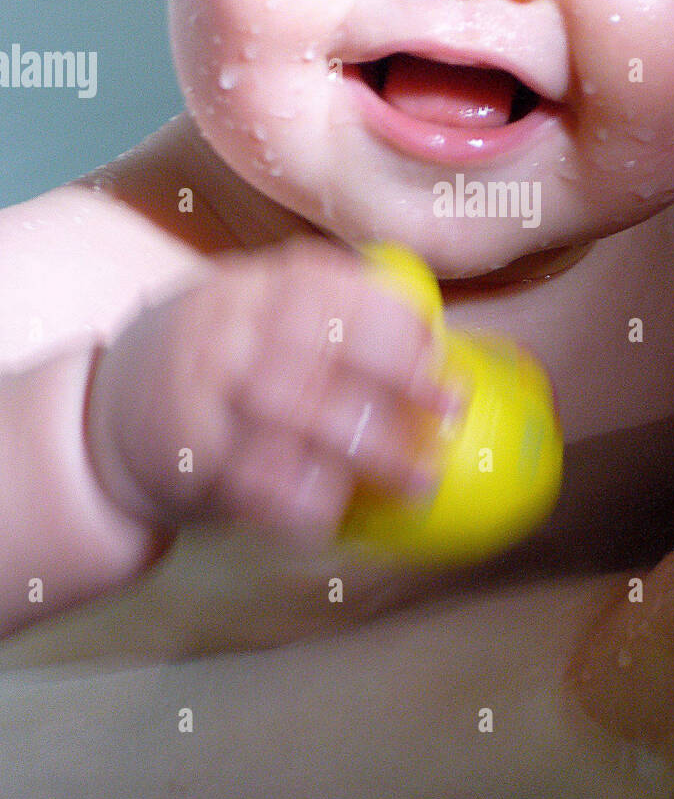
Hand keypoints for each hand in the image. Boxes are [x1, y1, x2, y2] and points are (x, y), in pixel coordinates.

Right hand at [84, 236, 459, 543]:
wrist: (100, 421)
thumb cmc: (214, 371)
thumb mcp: (254, 319)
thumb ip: (327, 324)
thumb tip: (434, 350)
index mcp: (252, 286)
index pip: (329, 285)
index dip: (392, 318)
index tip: (439, 352)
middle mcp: (226, 326)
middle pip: (319, 342)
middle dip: (394, 376)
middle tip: (449, 410)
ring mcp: (202, 388)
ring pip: (293, 408)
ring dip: (365, 446)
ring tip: (418, 480)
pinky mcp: (185, 453)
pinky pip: (250, 474)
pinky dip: (300, 496)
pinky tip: (338, 513)